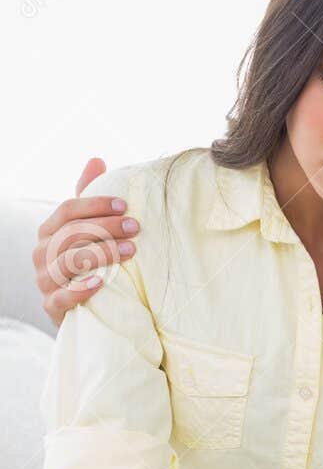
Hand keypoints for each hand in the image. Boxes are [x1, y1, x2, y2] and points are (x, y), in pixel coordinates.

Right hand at [34, 158, 139, 325]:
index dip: (95, 205)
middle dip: (104, 228)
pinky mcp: (51, 306)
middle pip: (70, 233)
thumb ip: (88, 198)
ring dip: (101, 254)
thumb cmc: (86, 262)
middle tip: (135, 228)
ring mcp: (44, 280)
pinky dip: (81, 289)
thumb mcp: (87, 229)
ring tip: (130, 250)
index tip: (125, 206)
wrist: (82, 309)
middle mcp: (42, 253)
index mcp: (48, 231)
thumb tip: (96, 160)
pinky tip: (101, 282)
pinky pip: (62, 297)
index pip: (67, 210)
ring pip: (67, 262)